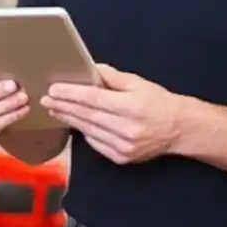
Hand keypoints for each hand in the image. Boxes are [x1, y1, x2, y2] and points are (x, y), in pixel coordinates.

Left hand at [40, 64, 189, 164]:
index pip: (94, 99)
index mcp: (131, 107)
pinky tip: (74, 122)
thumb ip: (111, 77)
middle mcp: (127, 128)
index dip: (71, 93)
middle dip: (64, 106)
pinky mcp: (122, 157)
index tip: (54, 88)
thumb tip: (89, 68)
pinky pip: (95, 144)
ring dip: (69, 119)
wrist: (179, 129)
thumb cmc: (158, 102)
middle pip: (87, 115)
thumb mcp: (138, 83)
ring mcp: (124, 146)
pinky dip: (83, 132)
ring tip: (55, 108)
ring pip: (88, 130)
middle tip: (46, 98)